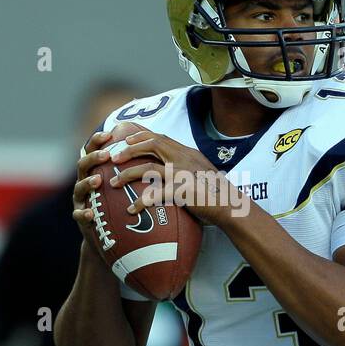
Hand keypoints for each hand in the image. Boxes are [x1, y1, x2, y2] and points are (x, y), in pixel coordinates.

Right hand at [71, 123, 145, 247]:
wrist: (108, 235)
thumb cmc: (119, 205)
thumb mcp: (126, 186)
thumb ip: (133, 170)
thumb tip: (155, 152)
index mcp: (95, 171)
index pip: (94, 151)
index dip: (98, 140)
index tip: (109, 134)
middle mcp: (84, 182)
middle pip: (83, 164)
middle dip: (93, 158)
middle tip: (105, 156)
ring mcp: (80, 200)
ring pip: (78, 188)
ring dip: (87, 183)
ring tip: (97, 181)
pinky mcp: (80, 218)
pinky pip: (78, 215)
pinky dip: (83, 213)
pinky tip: (90, 213)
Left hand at [109, 127, 239, 224]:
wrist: (231, 205)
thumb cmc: (216, 191)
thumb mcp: (201, 171)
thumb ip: (186, 165)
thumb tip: (170, 168)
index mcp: (186, 152)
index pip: (160, 137)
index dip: (140, 136)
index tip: (125, 141)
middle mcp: (183, 159)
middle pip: (151, 144)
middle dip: (129, 149)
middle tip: (113, 158)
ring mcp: (181, 174)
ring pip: (147, 168)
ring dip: (127, 174)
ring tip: (114, 182)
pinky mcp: (181, 191)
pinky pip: (154, 195)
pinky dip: (140, 202)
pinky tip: (131, 209)